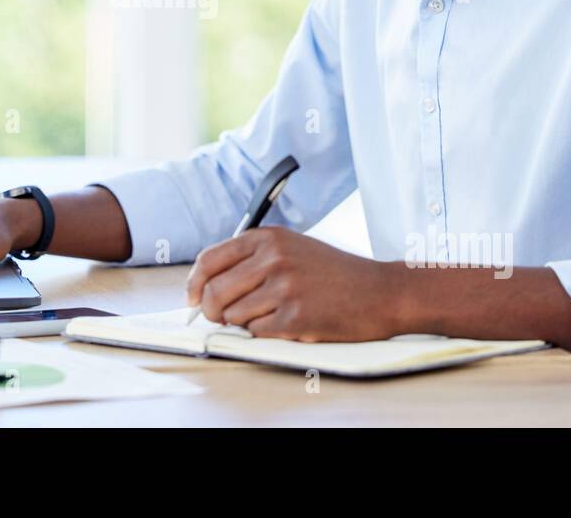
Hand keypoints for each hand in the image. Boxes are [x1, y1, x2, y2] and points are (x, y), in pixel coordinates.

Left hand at [184, 227, 409, 341]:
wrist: (379, 291)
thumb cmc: (333, 272)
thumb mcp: (291, 247)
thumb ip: (251, 258)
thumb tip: (205, 284)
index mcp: (267, 237)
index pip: (209, 260)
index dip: (193, 284)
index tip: (191, 299)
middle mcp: (273, 258)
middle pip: (214, 292)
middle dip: (211, 310)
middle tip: (219, 317)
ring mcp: (284, 288)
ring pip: (234, 315)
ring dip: (243, 322)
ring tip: (269, 315)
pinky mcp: (295, 317)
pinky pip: (257, 333)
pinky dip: (264, 333)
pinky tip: (286, 323)